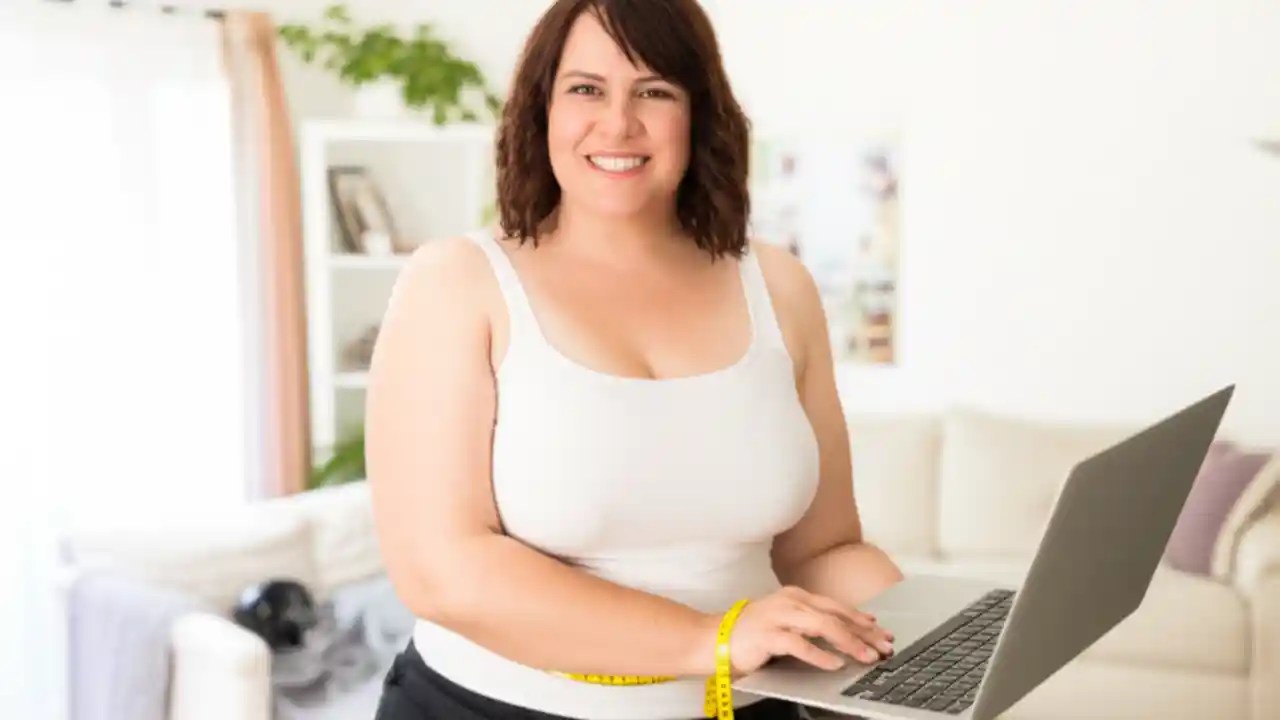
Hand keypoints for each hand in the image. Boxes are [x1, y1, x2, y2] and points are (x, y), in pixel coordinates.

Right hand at [687, 585, 894, 676]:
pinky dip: (819, 654)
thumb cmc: (750, 635)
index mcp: (796, 596)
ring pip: (822, 625)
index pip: (837, 607)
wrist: (713, 639)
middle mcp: (790, 601)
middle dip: (864, 632)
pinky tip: (834, 663)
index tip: (882, 632)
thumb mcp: (786, 623)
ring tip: (865, 655)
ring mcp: (778, 616)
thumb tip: (845, 634)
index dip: (862, 620)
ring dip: (848, 642)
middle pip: (836, 615)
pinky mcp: (767, 634)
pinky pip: (799, 644)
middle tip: (884, 646)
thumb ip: (811, 624)